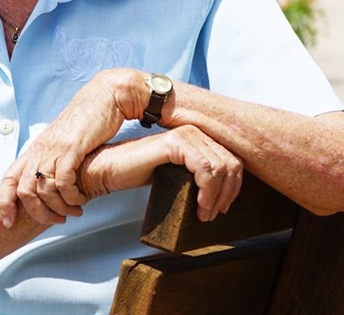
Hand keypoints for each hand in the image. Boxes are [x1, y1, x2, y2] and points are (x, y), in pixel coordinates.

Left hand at [0, 69, 144, 226]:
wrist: (104, 97)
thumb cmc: (87, 121)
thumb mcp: (63, 141)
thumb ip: (53, 158)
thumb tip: (49, 180)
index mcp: (36, 148)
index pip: (9, 178)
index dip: (4, 202)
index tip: (8, 222)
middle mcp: (41, 149)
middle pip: (24, 190)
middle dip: (38, 213)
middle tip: (56, 221)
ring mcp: (55, 148)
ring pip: (43, 189)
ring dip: (58, 208)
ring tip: (74, 212)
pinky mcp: (72, 147)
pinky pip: (63, 181)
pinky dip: (71, 197)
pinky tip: (82, 199)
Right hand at [80, 125, 242, 221]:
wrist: (109, 170)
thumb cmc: (140, 174)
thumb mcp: (178, 174)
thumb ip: (198, 174)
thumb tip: (224, 194)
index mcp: (198, 136)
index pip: (232, 158)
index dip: (233, 187)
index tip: (222, 208)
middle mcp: (194, 130)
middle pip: (231, 162)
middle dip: (228, 193)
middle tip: (213, 214)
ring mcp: (185, 134)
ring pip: (221, 167)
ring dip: (217, 196)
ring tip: (204, 214)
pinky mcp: (174, 143)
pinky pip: (205, 169)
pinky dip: (208, 192)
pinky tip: (199, 207)